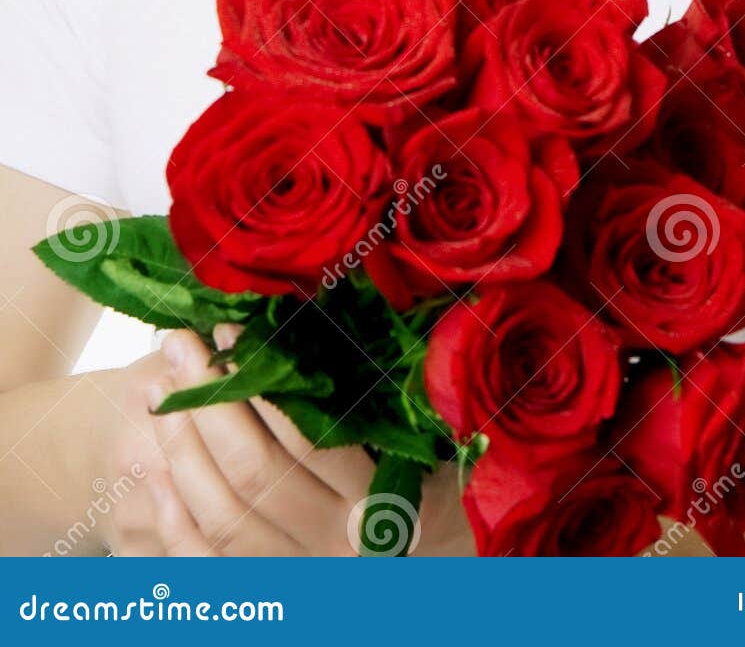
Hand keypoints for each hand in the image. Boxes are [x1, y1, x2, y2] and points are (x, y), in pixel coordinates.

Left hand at [110, 325, 475, 556]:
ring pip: (225, 516)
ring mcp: (301, 575)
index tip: (231, 327)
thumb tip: (339, 301)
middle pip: (256, 474)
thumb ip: (392, 392)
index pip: (311, 436)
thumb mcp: (432, 441)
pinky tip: (155, 476)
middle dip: (209, 403)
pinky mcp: (271, 596)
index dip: (264, 381)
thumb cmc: (432, 479)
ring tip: (162, 391)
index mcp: (380, 500)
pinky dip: (176, 521)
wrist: (436, 565)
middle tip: (182, 345)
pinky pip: (206, 567)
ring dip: (183, 450)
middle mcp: (339, 544)